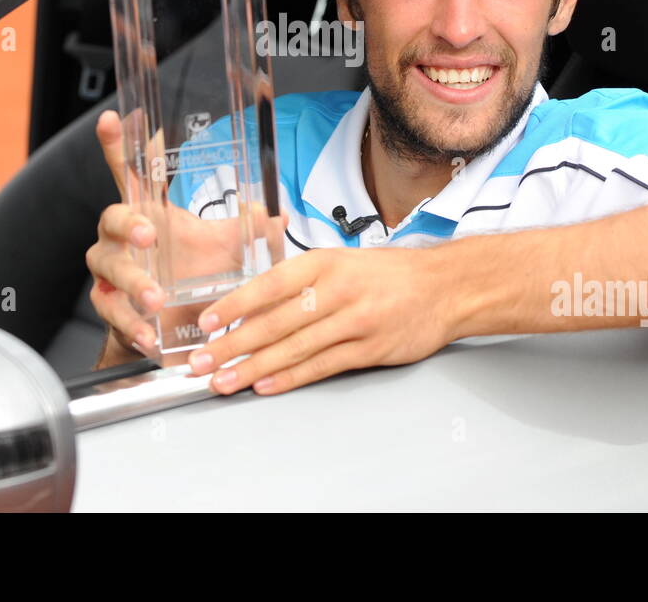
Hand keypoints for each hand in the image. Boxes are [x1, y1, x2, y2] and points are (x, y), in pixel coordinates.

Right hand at [84, 109, 283, 364]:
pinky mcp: (110, 307)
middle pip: (112, 218)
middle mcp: (123, 239)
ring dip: (133, 281)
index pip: (130, 173)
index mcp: (148, 214)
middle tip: (149, 233)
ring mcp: (112, 271)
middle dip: (129, 224)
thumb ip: (247, 231)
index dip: (117, 144)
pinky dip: (131, 322)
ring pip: (109, 266)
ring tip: (156, 297)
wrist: (176, 331)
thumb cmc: (194, 278)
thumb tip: (279, 214)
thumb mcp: (225, 251)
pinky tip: (149, 331)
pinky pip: (111, 310)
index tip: (112, 119)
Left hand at [183, 245, 457, 395]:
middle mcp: (337, 289)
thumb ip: (300, 281)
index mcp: (324, 262)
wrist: (444, 287)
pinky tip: (266, 385)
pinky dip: (291, 377)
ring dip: (253, 368)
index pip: (269, 284)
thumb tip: (250, 306)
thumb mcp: (341, 261)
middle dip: (233, 345)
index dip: (235, 305)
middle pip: (276, 321)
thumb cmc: (388, 274)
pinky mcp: (370, 348)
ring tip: (225, 381)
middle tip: (203, 362)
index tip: (207, 322)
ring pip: (294, 347)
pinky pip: (322, 365)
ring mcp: (355, 320)